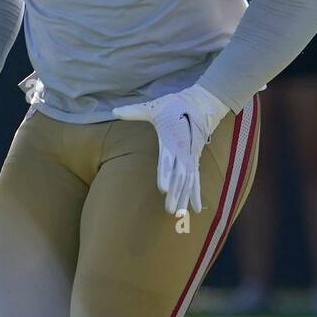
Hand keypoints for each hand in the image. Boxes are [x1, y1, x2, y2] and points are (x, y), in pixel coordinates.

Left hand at [113, 84, 229, 214]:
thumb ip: (135, 111)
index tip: (163, 188)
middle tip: (169, 209)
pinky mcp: (195, 159)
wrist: (202, 102)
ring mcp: (190, 157)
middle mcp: (183, 151)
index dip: (166, 174)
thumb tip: (114, 112)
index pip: (168, 159)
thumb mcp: (155, 106)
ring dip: (184, 197)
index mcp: (171, 139)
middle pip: (179, 175)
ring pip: (188, 181)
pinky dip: (196, 194)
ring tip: (178, 214)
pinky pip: (197, 180)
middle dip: (175, 193)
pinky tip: (196, 209)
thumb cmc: (175, 105)